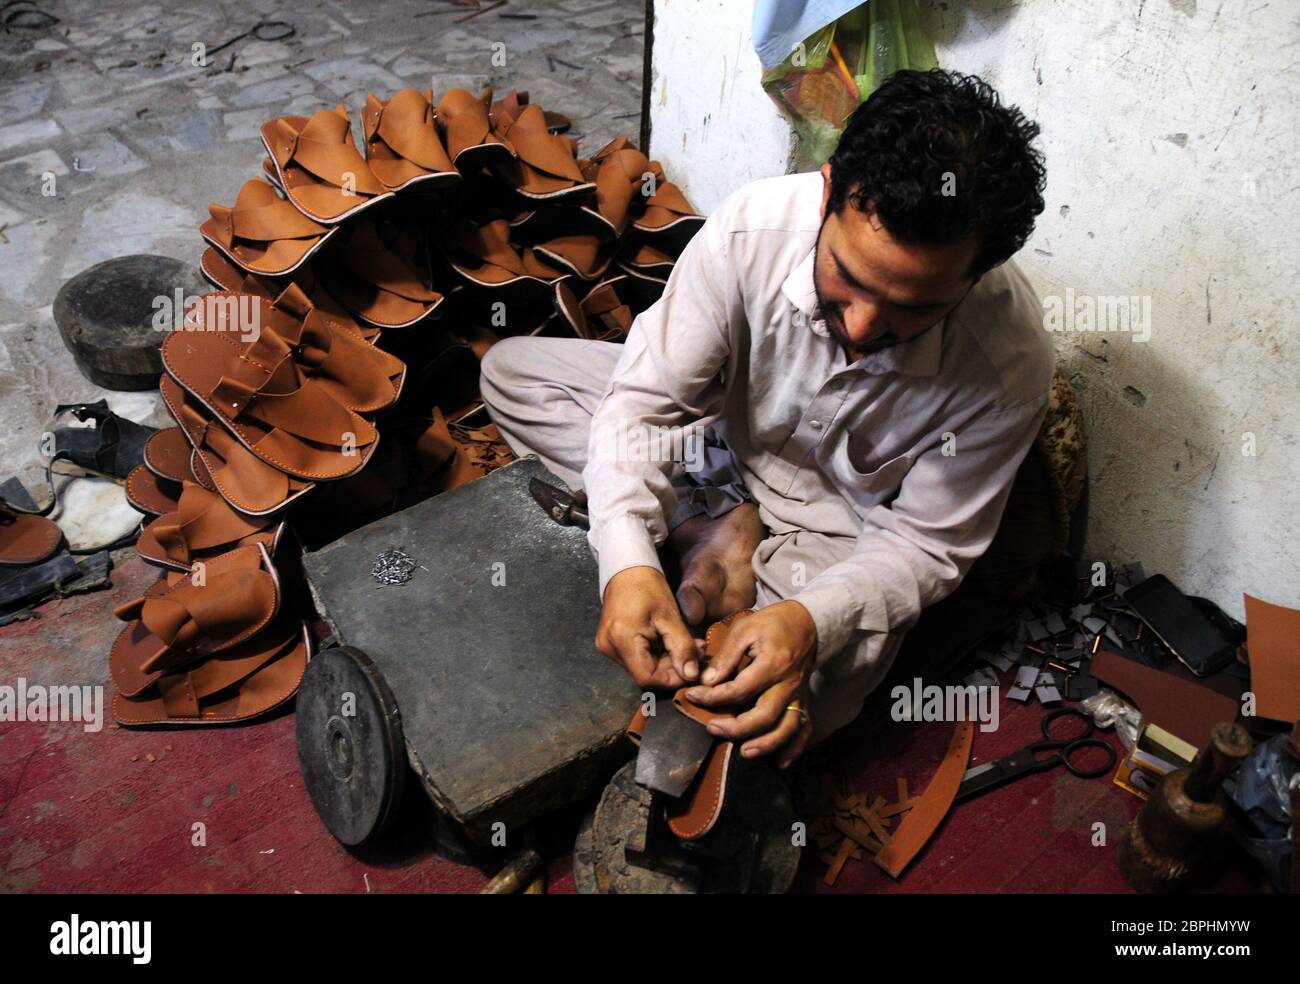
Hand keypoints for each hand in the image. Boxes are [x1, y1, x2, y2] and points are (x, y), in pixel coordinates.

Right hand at [595, 566, 699, 688]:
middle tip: (696, 653)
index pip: (648, 678)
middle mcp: (609, 648)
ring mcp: (606, 647)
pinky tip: (670, 644)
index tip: (694, 669)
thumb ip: (682, 647)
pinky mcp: (610, 644)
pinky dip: (655, 656)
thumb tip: (692, 676)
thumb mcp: (669, 616)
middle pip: (645, 675)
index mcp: (621, 640)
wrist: (627, 568)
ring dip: (666, 663)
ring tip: (686, 646)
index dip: (673, 679)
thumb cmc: (648, 586)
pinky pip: (635, 659)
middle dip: (673, 669)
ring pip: (641, 669)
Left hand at [681, 600, 817, 767]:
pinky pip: (804, 728)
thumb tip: (707, 681)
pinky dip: (795, 748)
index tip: (692, 695)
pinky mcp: (804, 700)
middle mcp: (788, 683)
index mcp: (773, 663)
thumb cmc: (771, 624)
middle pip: (765, 714)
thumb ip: (727, 656)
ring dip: (767, 745)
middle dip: (737, 728)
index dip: (713, 696)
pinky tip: (781, 762)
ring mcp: (798, 694)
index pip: (740, 688)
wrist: (806, 623)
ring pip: (788, 727)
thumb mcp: (745, 628)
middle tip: (712, 728)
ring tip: (744, 753)